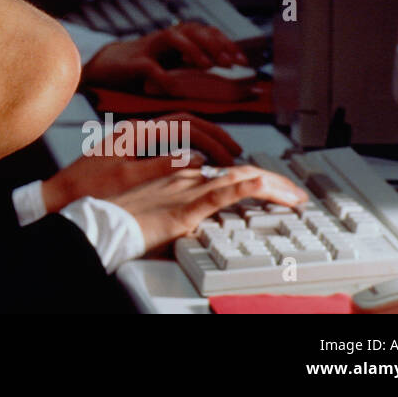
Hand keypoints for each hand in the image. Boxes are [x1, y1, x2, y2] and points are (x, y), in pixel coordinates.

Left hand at [41, 113, 242, 210]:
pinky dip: (185, 149)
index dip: (212, 136)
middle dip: (212, 135)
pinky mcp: (130, 149)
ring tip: (221, 157)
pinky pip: (164, 143)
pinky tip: (193, 164)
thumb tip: (196, 156)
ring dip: (200, 141)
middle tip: (234, 153)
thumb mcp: (127, 177)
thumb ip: (161, 165)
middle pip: (183, 122)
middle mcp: (136, 129)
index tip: (231, 152)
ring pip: (175, 132)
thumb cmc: (88, 187)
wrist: (60, 193)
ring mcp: (132, 138)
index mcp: (136, 131)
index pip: (184, 123)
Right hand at [83, 22, 258, 100]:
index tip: (242, 61)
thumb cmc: (139, 70)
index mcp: (175, 40)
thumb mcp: (168, 67)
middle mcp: (163, 39)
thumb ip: (189, 69)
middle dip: (214, 43)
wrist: (101, 68)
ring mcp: (147, 47)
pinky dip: (163, 77)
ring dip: (192, 49)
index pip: (205, 31)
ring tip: (206, 65)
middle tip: (228, 62)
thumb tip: (222, 81)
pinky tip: (174, 88)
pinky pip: (150, 66)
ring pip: (173, 36)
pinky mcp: (132, 62)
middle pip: (193, 28)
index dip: (226, 43)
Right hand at [109, 165, 306, 253]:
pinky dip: (247, 188)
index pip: (226, 172)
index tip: (276, 187)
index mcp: (179, 176)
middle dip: (273, 180)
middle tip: (296, 193)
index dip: (255, 176)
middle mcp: (186, 177)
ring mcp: (186, 191)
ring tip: (294, 195)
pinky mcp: (185, 209)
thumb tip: (197, 218)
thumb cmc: (122, 220)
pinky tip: (265, 186)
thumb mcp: (158, 211)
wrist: (101, 224)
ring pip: (237, 180)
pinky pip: (221, 195)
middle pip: (239, 172)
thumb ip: (180, 208)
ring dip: (272, 185)